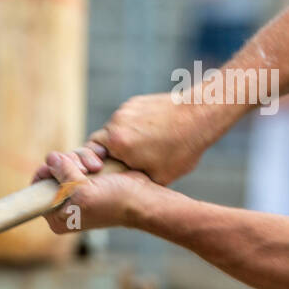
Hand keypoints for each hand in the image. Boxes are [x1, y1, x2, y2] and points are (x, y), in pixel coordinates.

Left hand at [32, 147, 155, 232]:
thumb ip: (63, 174)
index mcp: (58, 216)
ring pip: (66, 161)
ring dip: (81, 158)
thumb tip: (50, 158)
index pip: (36, 191)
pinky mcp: (89, 176)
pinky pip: (79, 157)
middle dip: (67, 164)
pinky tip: (100, 159)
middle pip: (51, 172)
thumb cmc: (115, 202)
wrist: (143, 198)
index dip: (46, 175)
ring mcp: (77, 189)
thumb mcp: (83, 191)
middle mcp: (65, 204)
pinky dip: (88, 155)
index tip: (59, 169)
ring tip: (97, 165)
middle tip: (85, 169)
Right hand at [88, 91, 231, 184]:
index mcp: (116, 142)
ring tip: (146, 149)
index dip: (96, 165)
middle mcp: (116, 123)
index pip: (90, 154)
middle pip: (101, 142)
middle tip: (129, 163)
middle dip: (112, 153)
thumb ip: (134, 180)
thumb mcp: (158, 177)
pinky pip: (128, 119)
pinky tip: (153, 135)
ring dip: (124, 140)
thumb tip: (124, 186)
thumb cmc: (181, 149)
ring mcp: (125, 109)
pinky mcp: (135, 101)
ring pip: (115, 130)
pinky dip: (135, 128)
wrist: (199, 115)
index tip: (109, 171)